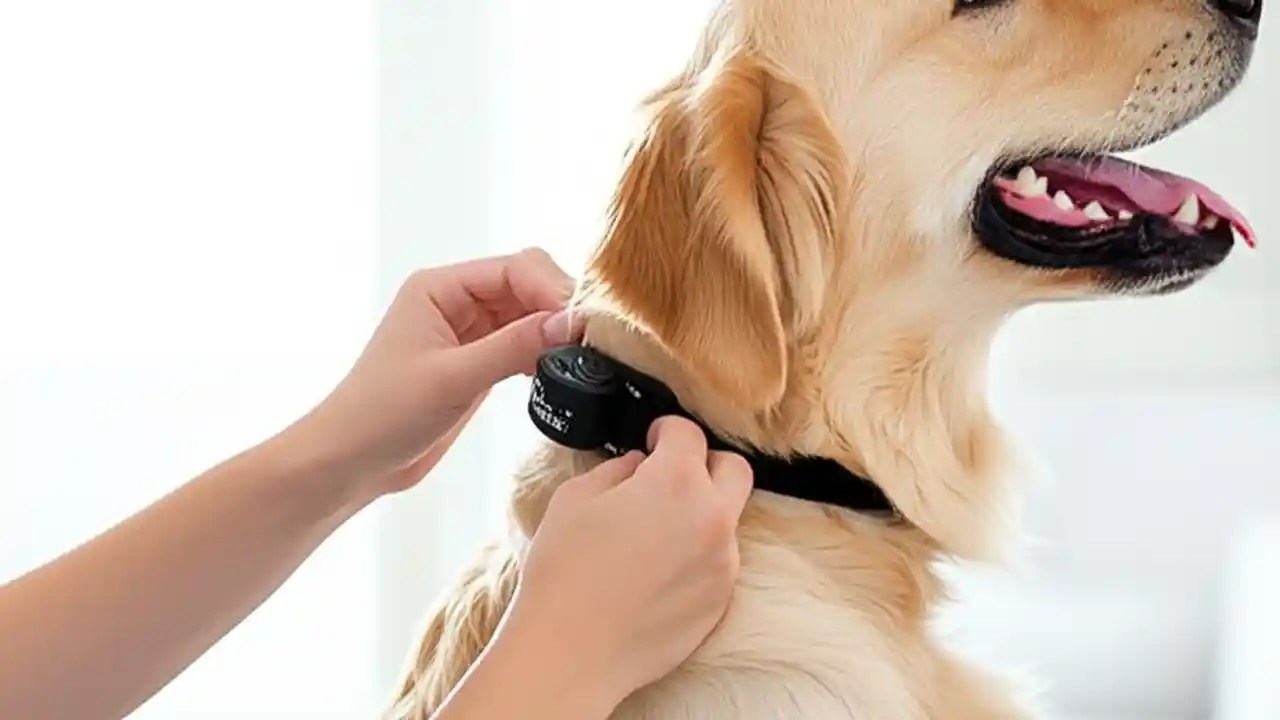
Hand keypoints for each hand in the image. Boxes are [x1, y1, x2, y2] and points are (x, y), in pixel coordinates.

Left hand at [296, 249, 581, 496]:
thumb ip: (513, 347)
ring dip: (555, 331)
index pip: (516, 268)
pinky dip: (545, 354)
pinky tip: (558, 372)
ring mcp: (468, 332)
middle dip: (559, 307)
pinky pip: (523, 345)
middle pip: (528, 285)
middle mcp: (455, 301)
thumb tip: (570, 323)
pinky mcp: (477, 363)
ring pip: (530, 315)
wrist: (352, 463)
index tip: (582, 324)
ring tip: (582, 357)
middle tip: (590, 341)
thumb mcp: (452, 379)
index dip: (554, 290)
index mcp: (440, 287)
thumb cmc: (382, 414)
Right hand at [491, 417, 754, 711]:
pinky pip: (718, 562)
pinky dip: (696, 555)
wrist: (571, 651)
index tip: (654, 438)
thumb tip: (638, 465)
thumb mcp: (576, 497)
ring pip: (726, 519)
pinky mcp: (720, 600)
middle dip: (705, 464)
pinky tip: (657, 571)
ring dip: (699, 514)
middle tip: (670, 476)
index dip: (665, 430)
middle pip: (734, 469)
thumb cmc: (565, 573)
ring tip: (654, 534)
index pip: (689, 433)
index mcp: (677, 482)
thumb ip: (618, 469)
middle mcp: (712, 518)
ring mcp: (723, 563)